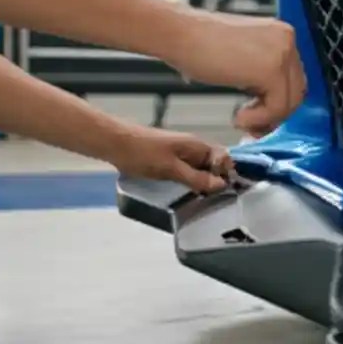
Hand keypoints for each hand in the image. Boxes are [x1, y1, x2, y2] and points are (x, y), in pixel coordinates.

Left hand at [112, 126, 234, 193]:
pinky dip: (189, 181)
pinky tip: (184, 192)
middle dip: (215, 180)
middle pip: (213, 164)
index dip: (227, 174)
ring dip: (201, 182)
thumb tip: (221, 185)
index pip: (224, 158)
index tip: (224, 192)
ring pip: (200, 169)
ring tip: (200, 199)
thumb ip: (196, 178)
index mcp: (197, 145)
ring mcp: (180, 152)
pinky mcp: (168, 159)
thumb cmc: (142, 153)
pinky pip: (187, 170)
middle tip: (212, 200)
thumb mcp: (171, 169)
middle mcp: (192, 147)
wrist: (114, 143)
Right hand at [169, 12, 306, 136]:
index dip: (278, 103)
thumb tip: (274, 107)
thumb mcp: (242, 57)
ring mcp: (282, 53)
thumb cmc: (198, 45)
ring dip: (266, 119)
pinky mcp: (272, 70)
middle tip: (252, 128)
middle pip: (296, 91)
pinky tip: (238, 117)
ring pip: (289, 103)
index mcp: (281, 34)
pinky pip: (277, 108)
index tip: (259, 118)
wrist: (178, 33)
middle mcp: (287, 39)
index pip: (294, 78)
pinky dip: (258, 120)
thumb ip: (262, 74)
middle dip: (275, 114)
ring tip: (241, 120)